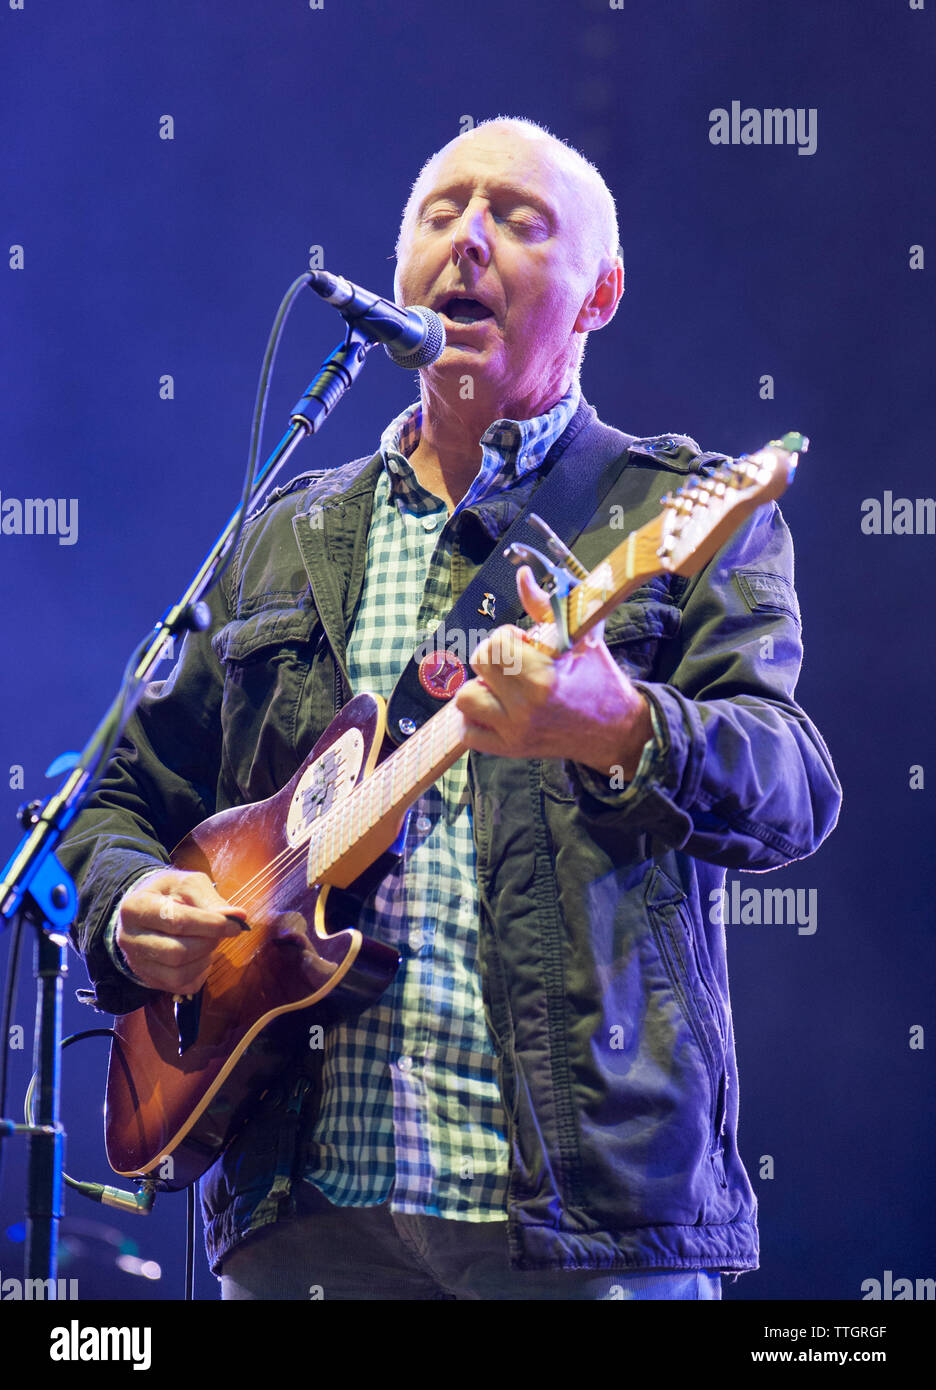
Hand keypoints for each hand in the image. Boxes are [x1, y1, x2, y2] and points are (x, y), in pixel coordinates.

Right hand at [115, 868, 247, 994]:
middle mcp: (128, 939)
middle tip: (221, 932)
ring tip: (210, 941)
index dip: (210, 925)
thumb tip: (238, 916)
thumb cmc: (169, 893)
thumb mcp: (187, 885)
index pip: (176, 921)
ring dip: (205, 959)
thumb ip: (211, 900)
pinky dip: (200, 973)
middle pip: (176, 953)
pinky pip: (181, 986)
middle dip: (208, 943)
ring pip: (178, 974)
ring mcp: (137, 963)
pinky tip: (201, 955)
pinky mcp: (149, 979)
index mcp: (135, 908)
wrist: (146, 909)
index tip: (234, 925)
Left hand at [455, 566, 652, 777]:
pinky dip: (475, 719)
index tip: (526, 644)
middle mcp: (525, 707)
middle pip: (479, 664)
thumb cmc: (600, 678)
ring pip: (465, 699)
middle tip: (515, 662)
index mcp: (543, 678)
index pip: (495, 643)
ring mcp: (515, 732)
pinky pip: (468, 732)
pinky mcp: (510, 750)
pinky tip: (496, 708)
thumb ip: (546, 604)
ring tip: (504, 687)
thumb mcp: (582, 636)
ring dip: (481, 687)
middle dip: (494, 655)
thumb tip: (522, 575)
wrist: (617, 730)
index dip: (508, 636)